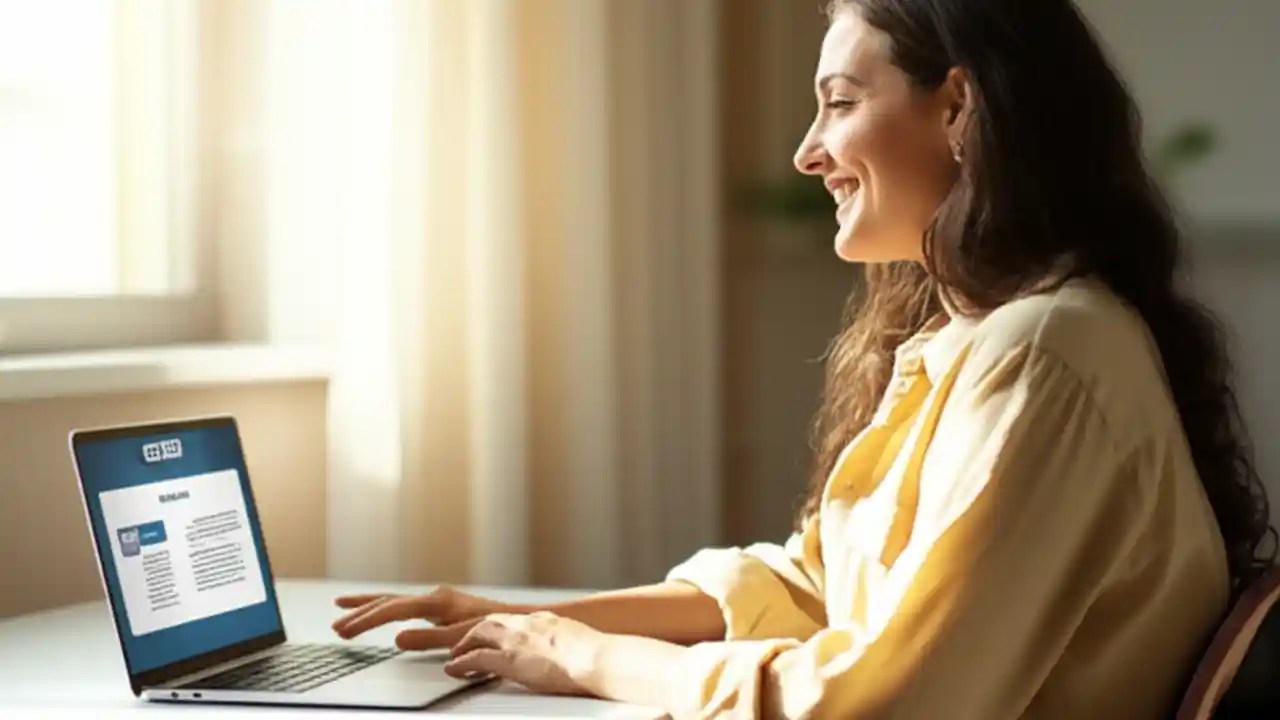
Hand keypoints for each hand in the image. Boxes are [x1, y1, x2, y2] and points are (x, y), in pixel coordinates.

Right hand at [332, 586, 516, 649]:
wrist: (519, 620)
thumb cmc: (495, 629)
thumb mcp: (460, 638)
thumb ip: (428, 639)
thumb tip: (397, 638)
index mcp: (436, 602)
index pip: (392, 610)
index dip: (365, 621)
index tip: (344, 630)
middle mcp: (435, 596)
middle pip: (388, 602)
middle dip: (360, 613)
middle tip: (335, 626)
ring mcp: (437, 598)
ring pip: (395, 599)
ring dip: (369, 605)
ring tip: (343, 608)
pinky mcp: (441, 605)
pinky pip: (405, 603)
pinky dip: (386, 606)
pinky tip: (380, 609)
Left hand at [444, 611, 602, 695]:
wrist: (596, 658)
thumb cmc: (597, 655)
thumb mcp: (580, 640)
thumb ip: (568, 641)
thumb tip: (574, 651)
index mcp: (545, 620)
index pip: (515, 620)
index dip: (501, 628)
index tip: (496, 634)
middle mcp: (527, 624)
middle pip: (491, 621)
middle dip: (476, 632)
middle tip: (466, 642)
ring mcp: (516, 640)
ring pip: (478, 634)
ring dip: (464, 645)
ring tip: (455, 655)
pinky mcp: (509, 659)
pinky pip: (476, 658)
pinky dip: (461, 663)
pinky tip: (454, 669)